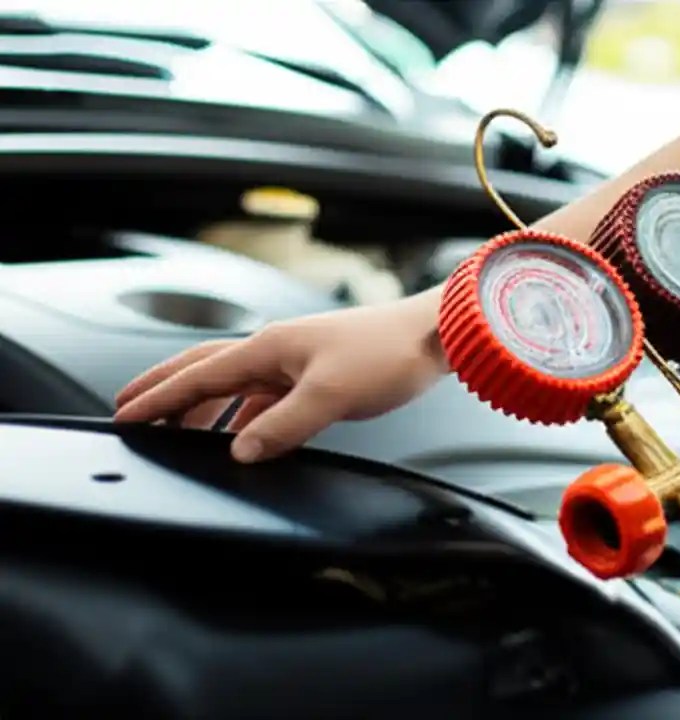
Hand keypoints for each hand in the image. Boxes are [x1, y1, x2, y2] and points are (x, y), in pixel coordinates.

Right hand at [114, 289, 446, 463]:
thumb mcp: (331, 396)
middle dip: (166, 390)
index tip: (125, 416)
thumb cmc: (388, 353)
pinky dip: (244, 416)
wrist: (434, 336)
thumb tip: (238, 452)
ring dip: (204, 407)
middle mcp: (275, 350)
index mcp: (268, 347)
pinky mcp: (318, 375)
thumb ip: (283, 426)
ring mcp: (296, 362)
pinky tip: (243, 436)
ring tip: (178, 431)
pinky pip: (266, 398)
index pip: (199, 376)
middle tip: (131, 412)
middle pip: (205, 370)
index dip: (160, 398)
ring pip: (235, 386)